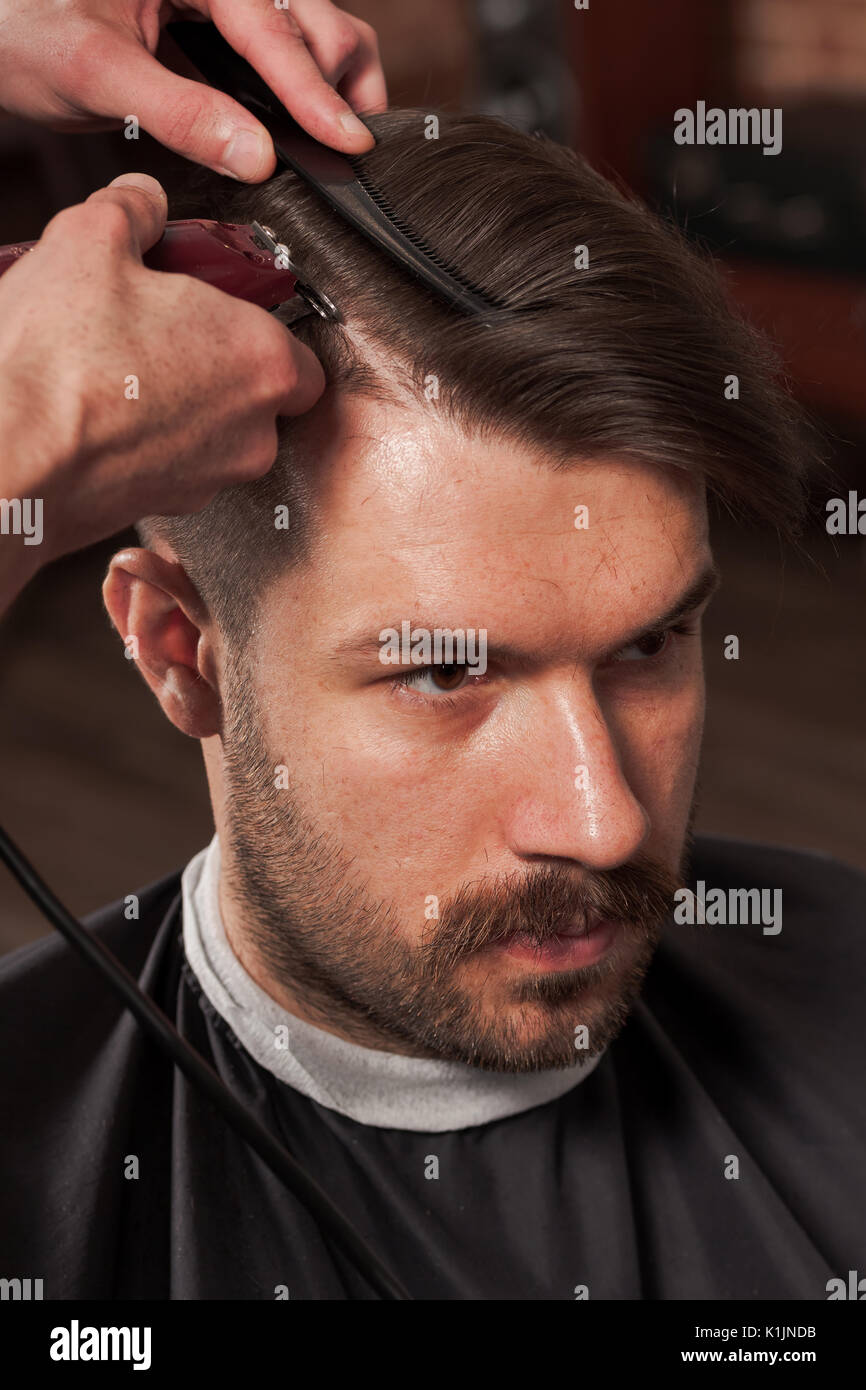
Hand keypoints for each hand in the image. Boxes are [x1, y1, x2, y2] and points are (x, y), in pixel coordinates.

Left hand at [0, 0, 386, 178]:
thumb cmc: (23, 28)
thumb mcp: (95, 73)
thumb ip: (180, 113)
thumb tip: (258, 157)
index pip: (269, 26)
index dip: (311, 90)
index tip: (347, 141)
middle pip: (311, 15)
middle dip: (336, 79)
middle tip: (347, 145)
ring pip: (309, 27)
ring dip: (329, 81)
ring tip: (331, 135)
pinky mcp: (218, 25)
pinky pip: (281, 49)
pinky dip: (302, 89)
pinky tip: (301, 129)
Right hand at [0, 172, 325, 607]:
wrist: (9, 461)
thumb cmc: (57, 365)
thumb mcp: (90, 242)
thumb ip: (132, 211)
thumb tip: (141, 200)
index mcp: (262, 362)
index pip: (300, 349)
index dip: (258, 323)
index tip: (218, 307)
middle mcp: (253, 432)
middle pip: (259, 392)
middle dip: (217, 363)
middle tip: (164, 331)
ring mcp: (211, 479)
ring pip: (217, 433)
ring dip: (182, 402)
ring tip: (122, 369)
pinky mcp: (166, 508)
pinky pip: (174, 464)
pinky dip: (149, 439)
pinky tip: (102, 411)